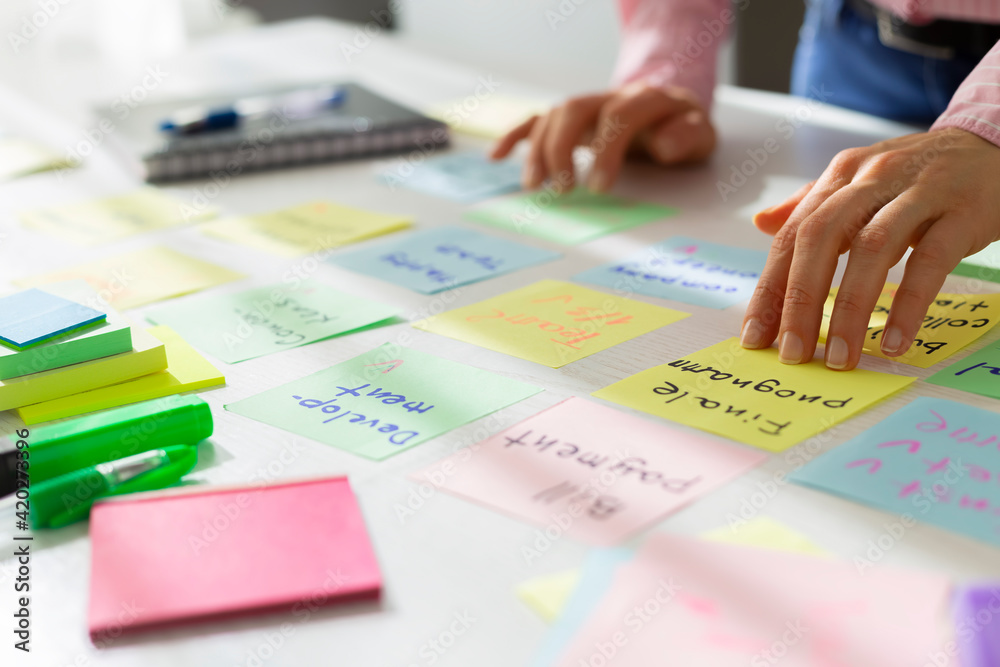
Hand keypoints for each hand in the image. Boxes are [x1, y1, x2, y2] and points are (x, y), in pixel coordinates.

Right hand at [490, 82, 715, 191]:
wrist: (671, 112)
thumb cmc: (683, 130)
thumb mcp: (702, 135)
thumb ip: (688, 137)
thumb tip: (663, 144)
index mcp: (644, 99)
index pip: (618, 117)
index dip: (606, 151)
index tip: (599, 189)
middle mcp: (608, 97)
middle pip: (574, 109)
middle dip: (562, 148)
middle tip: (563, 190)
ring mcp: (586, 107)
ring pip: (552, 116)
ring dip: (538, 149)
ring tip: (535, 186)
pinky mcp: (570, 119)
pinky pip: (536, 119)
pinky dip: (514, 136)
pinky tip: (496, 157)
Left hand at [741, 127, 999, 369]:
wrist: (995, 146)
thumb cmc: (920, 175)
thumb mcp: (862, 181)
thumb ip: (812, 204)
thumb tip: (761, 223)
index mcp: (841, 175)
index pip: (792, 234)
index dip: (770, 287)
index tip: (756, 335)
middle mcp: (873, 177)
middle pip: (821, 238)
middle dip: (801, 301)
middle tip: (794, 352)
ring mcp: (920, 192)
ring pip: (872, 250)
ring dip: (851, 309)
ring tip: (840, 356)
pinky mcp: (963, 212)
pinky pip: (931, 261)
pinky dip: (909, 303)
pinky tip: (895, 341)